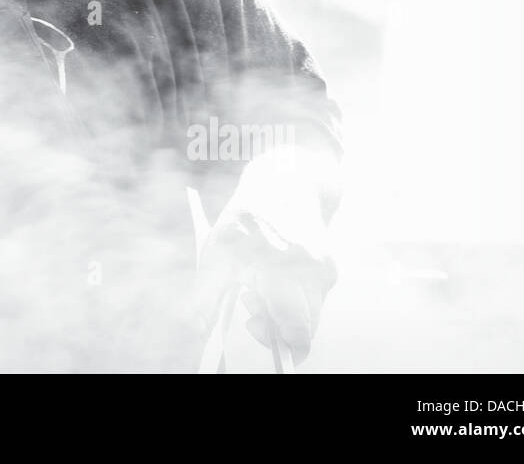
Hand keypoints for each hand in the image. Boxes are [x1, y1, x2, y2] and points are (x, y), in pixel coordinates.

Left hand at [196, 208, 336, 367]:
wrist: (286, 181)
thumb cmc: (247, 218)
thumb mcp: (217, 251)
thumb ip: (205, 294)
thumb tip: (194, 328)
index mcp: (281, 270)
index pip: (297, 332)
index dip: (278, 342)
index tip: (253, 328)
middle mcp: (309, 274)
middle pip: (302, 328)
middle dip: (275, 325)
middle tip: (249, 303)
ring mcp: (323, 272)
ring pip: (308, 314)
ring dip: (283, 310)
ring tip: (259, 285)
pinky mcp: (330, 270)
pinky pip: (313, 299)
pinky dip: (294, 296)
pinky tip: (275, 275)